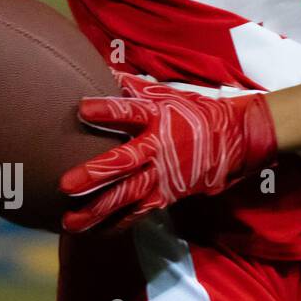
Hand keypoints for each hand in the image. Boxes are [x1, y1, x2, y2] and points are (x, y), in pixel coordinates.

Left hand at [59, 72, 277, 232]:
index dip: (107, 110)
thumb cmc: (192, 113)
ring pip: (128, 195)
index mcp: (158, 118)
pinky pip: (139, 212)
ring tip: (70, 222)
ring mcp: (163, 176)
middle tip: (66, 185)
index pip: (130, 112)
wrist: (234, 140)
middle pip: (124, 162)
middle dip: (95, 175)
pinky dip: (117, 222)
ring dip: (98, 210)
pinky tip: (94, 232)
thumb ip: (133, 87)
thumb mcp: (166, 95)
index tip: (81, 108)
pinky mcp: (167, 196)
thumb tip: (102, 68)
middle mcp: (159, 148)